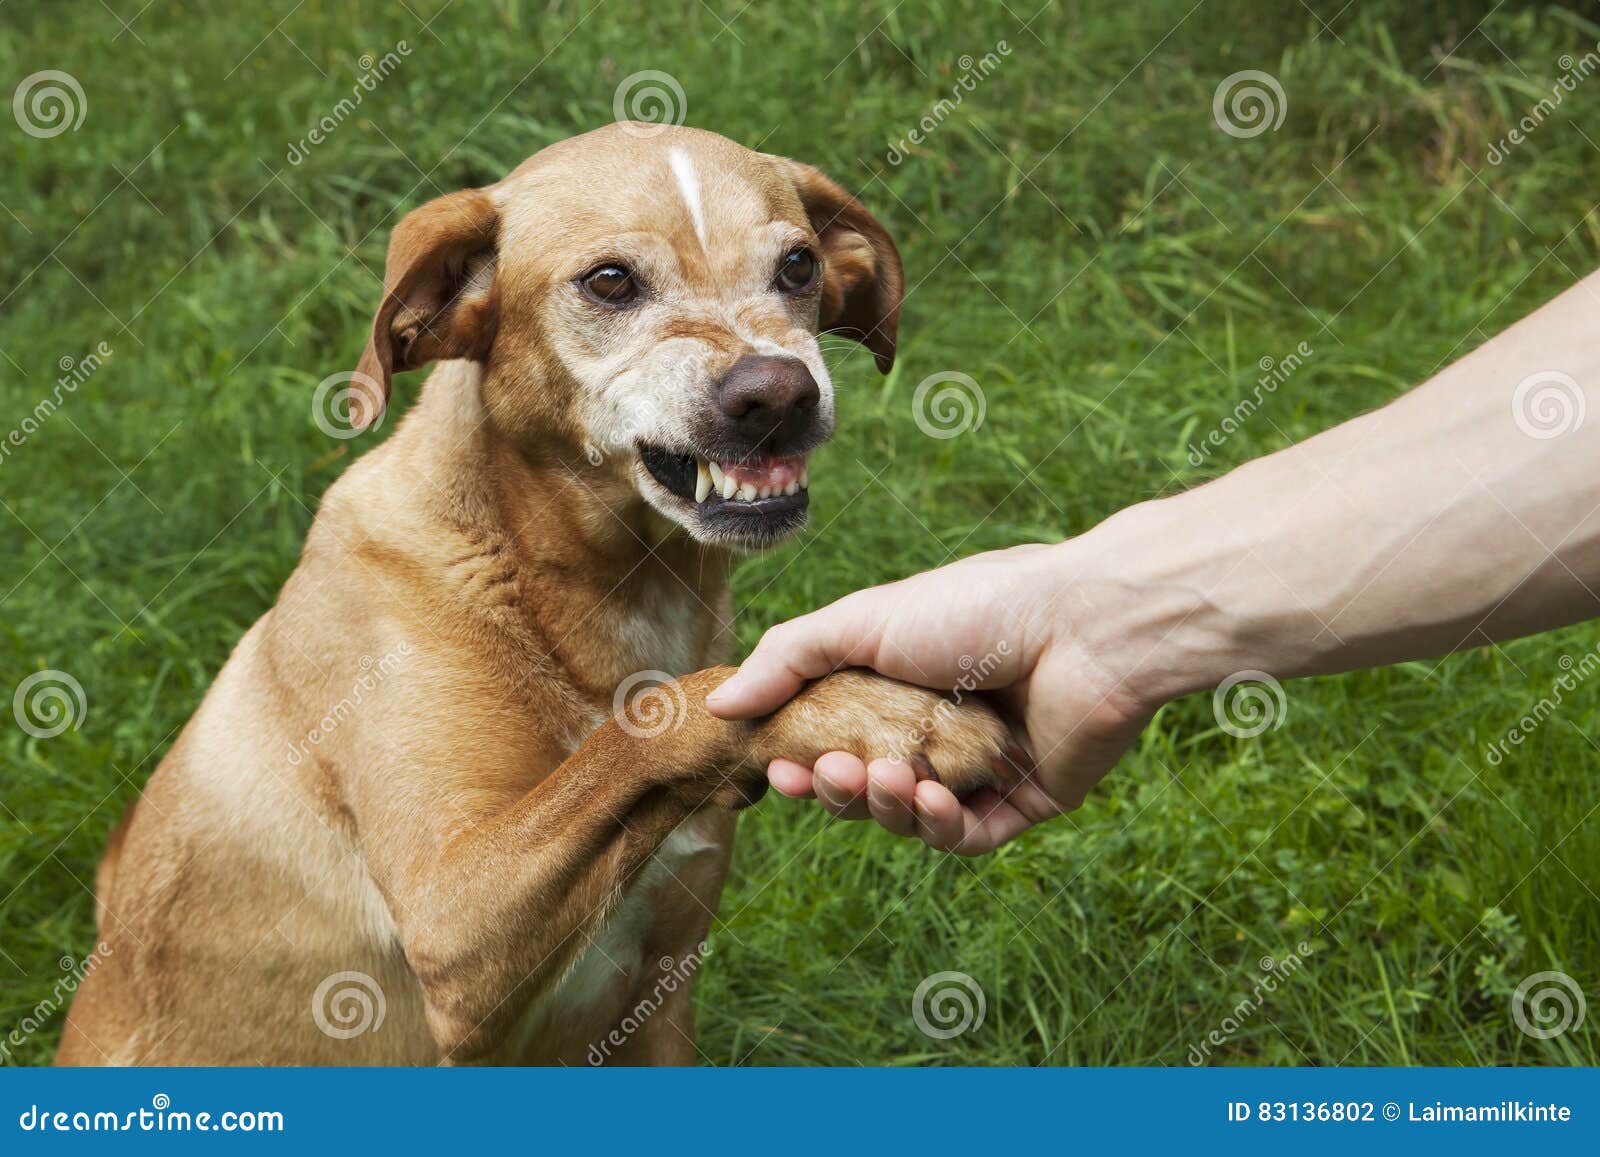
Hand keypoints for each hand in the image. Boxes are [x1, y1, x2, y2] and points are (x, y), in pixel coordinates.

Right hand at [706, 540, 1154, 852]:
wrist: (1086, 624)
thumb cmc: (979, 607)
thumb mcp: (866, 619)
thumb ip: (789, 659)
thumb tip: (720, 704)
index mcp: (903, 683)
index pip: (838, 737)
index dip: (804, 760)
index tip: (777, 767)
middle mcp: (941, 728)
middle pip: (869, 786)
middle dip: (839, 790)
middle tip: (823, 774)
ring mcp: (984, 769)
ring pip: (915, 818)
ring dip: (887, 808)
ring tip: (888, 781)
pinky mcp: (1027, 800)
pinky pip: (969, 837)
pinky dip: (941, 828)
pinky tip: (931, 801)